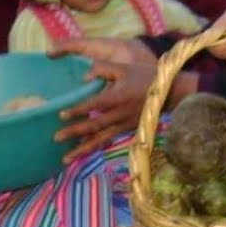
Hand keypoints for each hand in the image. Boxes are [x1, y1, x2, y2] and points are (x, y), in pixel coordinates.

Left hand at [49, 38, 159, 160]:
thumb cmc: (145, 77)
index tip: (61, 115)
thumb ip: (102, 69)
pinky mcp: (126, 130)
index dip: (78, 110)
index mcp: (117, 97)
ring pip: (99, 139)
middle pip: (94, 126)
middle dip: (74, 133)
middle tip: (56, 138)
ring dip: (82, 150)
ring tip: (65, 159)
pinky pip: (107, 140)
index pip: (94, 105)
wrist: (170, 93)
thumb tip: (84, 77)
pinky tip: (81, 154)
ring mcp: (123, 124)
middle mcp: (119, 114)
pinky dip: (94, 147)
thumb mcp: (123, 67)